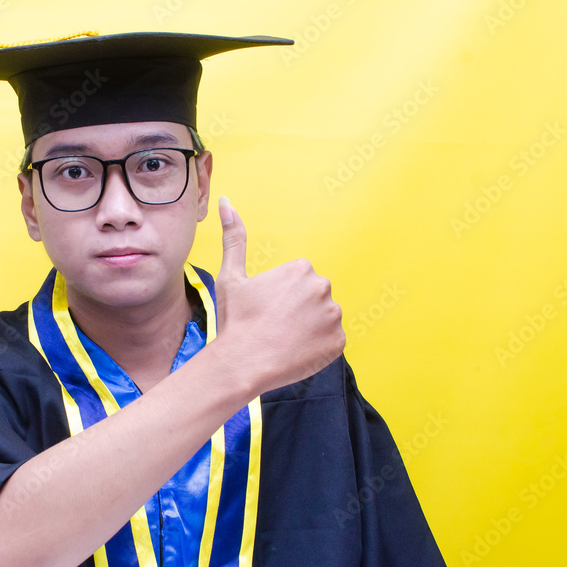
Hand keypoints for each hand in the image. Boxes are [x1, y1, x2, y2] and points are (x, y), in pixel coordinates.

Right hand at [214, 196, 345, 394]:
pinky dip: (316, 348)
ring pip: (322, 320)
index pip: (297, 282)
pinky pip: (331, 342)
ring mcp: (334, 316)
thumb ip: (234, 238)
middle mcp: (323, 287)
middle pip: (312, 299)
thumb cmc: (235, 320)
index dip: (279, 298)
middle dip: (297, 311)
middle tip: (273, 326)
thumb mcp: (231, 277)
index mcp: (301, 269)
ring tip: (284, 341)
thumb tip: (226, 202)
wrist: (242, 363)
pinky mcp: (339, 342)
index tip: (265, 310)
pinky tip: (295, 352)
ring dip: (308, 329)